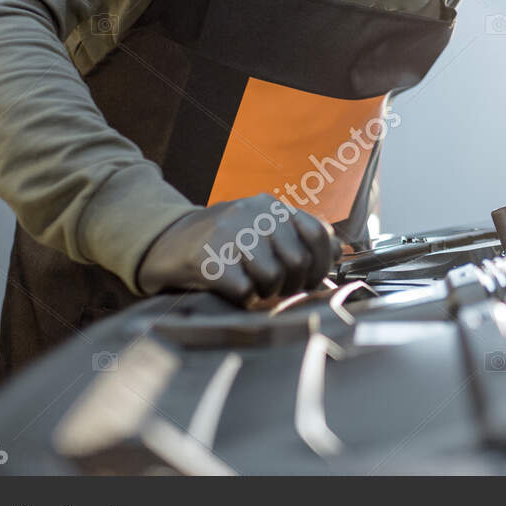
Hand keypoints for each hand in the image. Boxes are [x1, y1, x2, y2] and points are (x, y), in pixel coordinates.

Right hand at [136, 194, 339, 303]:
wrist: (167, 243)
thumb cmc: (224, 243)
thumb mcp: (261, 230)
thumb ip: (298, 237)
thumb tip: (338, 254)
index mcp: (271, 206)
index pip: (317, 233)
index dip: (320, 263)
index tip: (310, 279)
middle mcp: (253, 213)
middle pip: (297, 260)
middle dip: (291, 284)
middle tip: (274, 288)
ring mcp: (230, 232)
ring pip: (272, 276)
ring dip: (265, 292)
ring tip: (252, 286)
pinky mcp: (209, 257)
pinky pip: (244, 289)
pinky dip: (243, 298)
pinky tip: (232, 290)